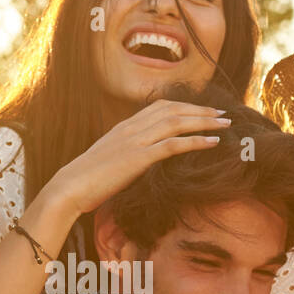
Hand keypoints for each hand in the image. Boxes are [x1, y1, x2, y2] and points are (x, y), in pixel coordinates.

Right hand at [49, 99, 227, 215]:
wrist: (69, 187)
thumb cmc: (86, 181)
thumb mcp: (109, 161)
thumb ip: (126, 154)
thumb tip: (141, 160)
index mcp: (125, 126)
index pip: (160, 106)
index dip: (185, 106)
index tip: (204, 110)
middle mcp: (132, 128)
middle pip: (174, 109)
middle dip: (201, 110)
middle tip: (223, 114)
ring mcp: (135, 141)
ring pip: (177, 122)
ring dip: (204, 121)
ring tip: (225, 124)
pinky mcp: (138, 158)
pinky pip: (173, 146)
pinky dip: (196, 141)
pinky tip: (212, 143)